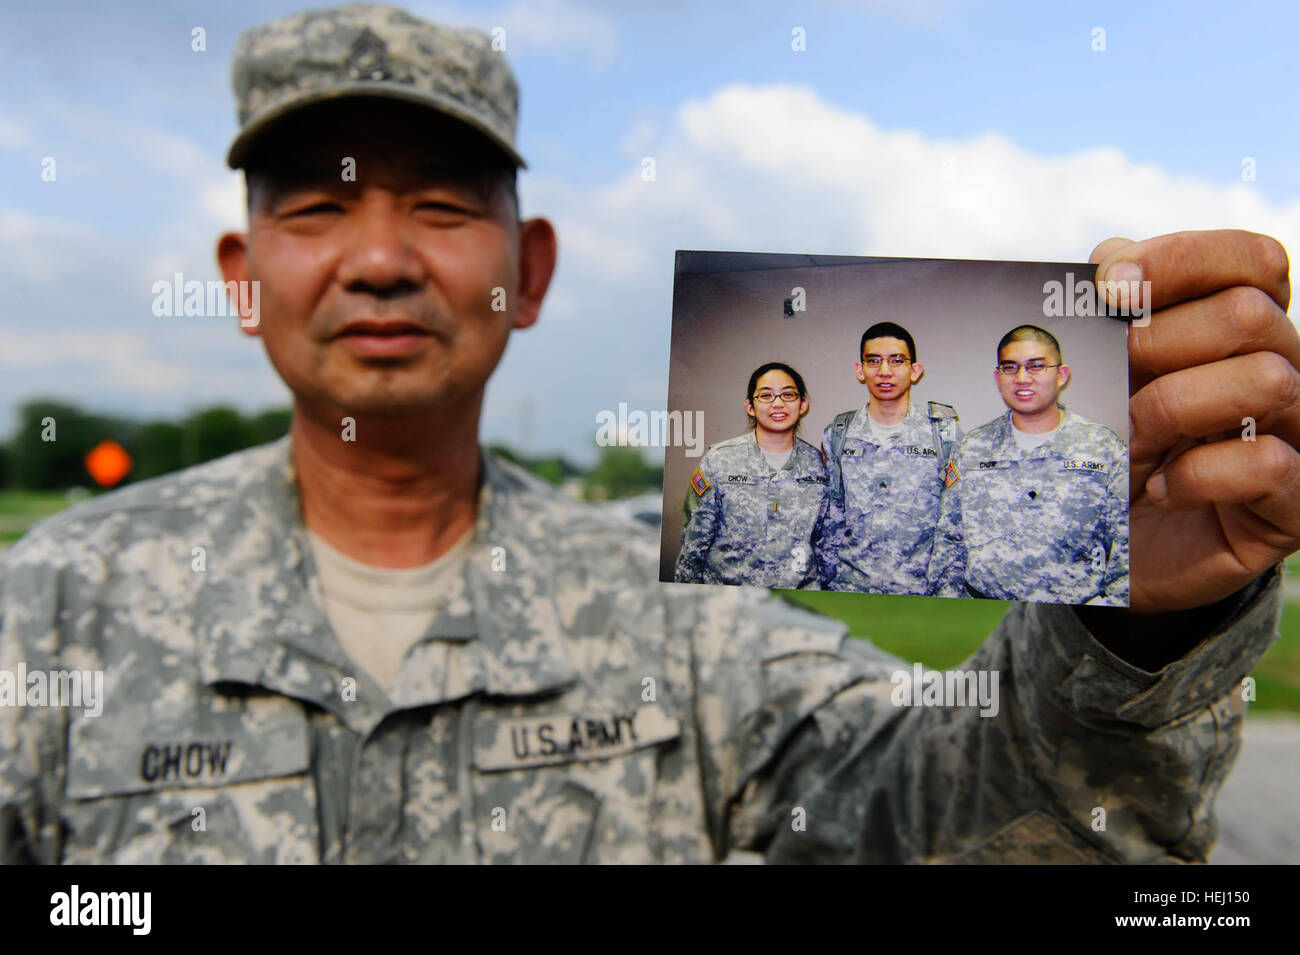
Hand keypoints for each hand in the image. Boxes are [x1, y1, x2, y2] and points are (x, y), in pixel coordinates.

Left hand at [1092, 229, 1296, 612]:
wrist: (1107, 544)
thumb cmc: (1106, 445)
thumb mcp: (1101, 374)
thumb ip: (1112, 310)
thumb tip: (1111, 259)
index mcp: (1243, 326)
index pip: (1254, 260)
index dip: (1183, 260)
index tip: (1109, 287)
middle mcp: (1285, 368)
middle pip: (1251, 314)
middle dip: (1158, 343)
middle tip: (1110, 380)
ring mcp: (1299, 435)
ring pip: (1269, 380)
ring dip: (1174, 408)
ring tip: (1132, 442)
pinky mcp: (1295, 504)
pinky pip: (1268, 465)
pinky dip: (1197, 476)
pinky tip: (1161, 489)